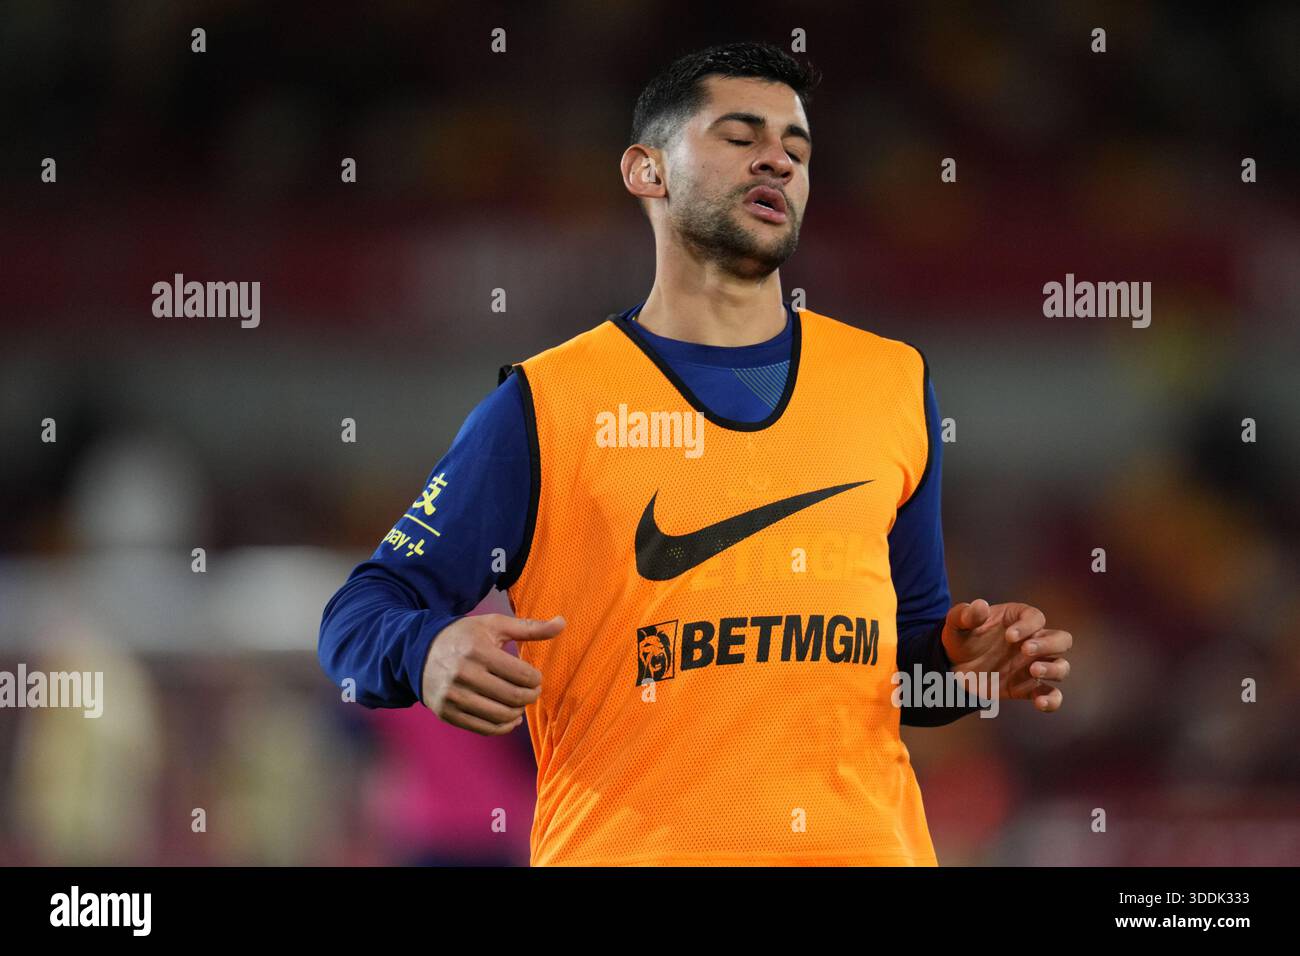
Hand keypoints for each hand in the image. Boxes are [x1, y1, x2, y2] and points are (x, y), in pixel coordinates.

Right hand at [421, 613, 564, 734]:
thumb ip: (530, 627)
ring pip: (500, 716)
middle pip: (513, 697)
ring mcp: (454, 697)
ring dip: (518, 712)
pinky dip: (503, 727)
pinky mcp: (447, 713)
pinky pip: (484, 728)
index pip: (522, 675)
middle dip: (530, 696)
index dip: (536, 679)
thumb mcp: (494, 625)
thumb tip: (563, 623)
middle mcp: (464, 675)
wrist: (418, 652)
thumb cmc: (464, 636)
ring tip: (520, 703)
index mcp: (478, 651)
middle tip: (532, 691)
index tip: (534, 677)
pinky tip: (510, 717)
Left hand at [940, 599, 1070, 711]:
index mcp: (1017, 620)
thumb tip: (980, 605)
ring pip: (1061, 666)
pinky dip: (1052, 700)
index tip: (1009, 637)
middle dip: (1049, 644)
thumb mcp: (956, 623)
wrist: (952, 667)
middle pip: (1061, 639)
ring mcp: (1033, 665)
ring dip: (1053, 669)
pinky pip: (1051, 694)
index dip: (1027, 626)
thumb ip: (966, 614)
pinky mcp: (1028, 688)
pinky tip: (1040, 703)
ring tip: (1033, 671)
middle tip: (1026, 650)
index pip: (1036, 617)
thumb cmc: (959, 638)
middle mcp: (1032, 641)